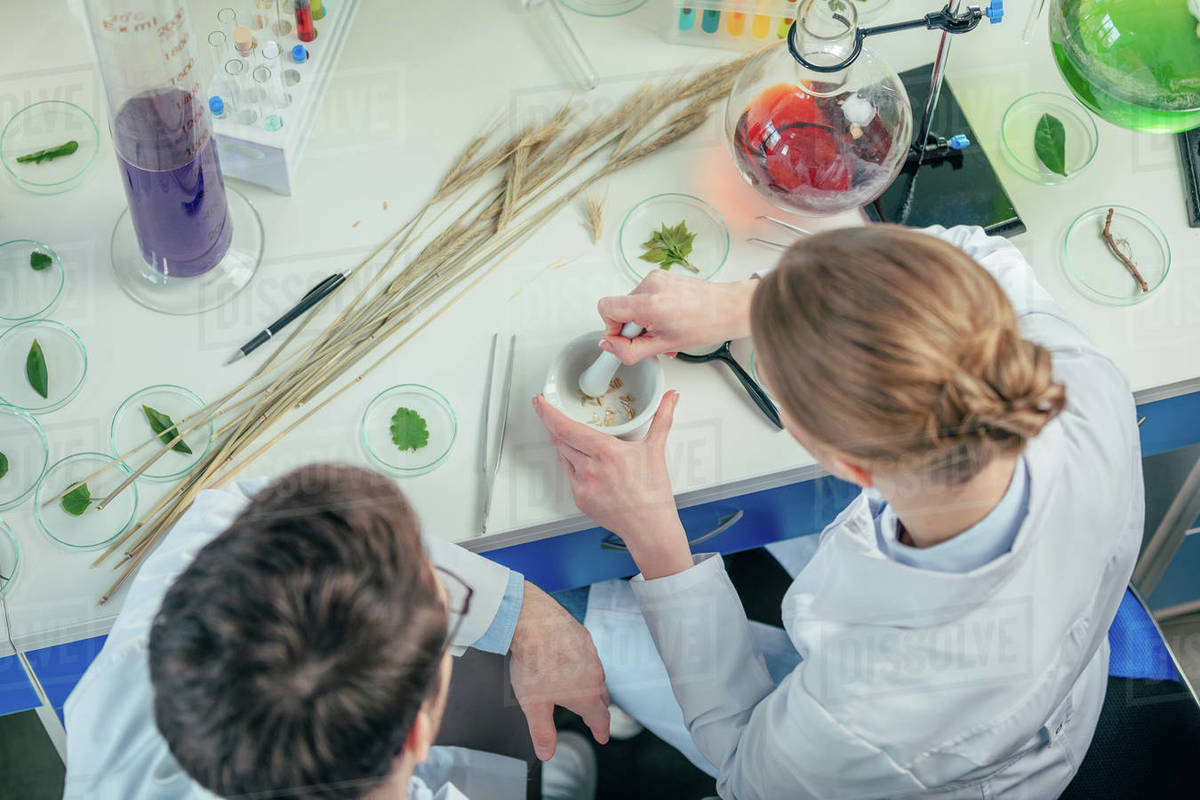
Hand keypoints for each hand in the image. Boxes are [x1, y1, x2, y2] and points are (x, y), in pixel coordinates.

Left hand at [509, 582, 609, 759]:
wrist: (533, 621)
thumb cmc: (534, 663)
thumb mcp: (534, 705)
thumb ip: (542, 731)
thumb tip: (546, 754)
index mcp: (585, 694)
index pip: (599, 717)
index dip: (601, 730)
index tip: (602, 737)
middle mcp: (594, 673)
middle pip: (601, 696)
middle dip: (597, 709)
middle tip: (593, 716)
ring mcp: (590, 652)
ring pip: (595, 674)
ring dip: (591, 684)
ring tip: (581, 688)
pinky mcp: (583, 635)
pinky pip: (588, 654)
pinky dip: (583, 663)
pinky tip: (571, 660)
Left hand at [532, 392, 692, 578]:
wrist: (649, 526)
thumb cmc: (652, 492)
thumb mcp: (655, 449)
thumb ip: (662, 418)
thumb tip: (671, 398)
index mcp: (605, 452)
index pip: (566, 427)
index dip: (548, 412)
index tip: (540, 401)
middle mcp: (589, 468)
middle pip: (559, 439)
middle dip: (550, 423)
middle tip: (547, 410)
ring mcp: (581, 485)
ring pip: (563, 456)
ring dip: (561, 443)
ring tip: (567, 434)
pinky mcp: (579, 499)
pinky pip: (569, 475)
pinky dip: (571, 464)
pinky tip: (580, 460)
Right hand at [597, 271, 757, 363]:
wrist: (728, 308)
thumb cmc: (705, 325)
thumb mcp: (664, 346)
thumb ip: (630, 350)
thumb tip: (608, 345)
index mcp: (649, 303)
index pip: (606, 308)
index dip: (611, 328)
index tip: (625, 338)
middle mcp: (650, 284)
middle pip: (620, 307)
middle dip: (632, 327)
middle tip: (653, 337)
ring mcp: (656, 277)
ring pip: (633, 303)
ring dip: (643, 319)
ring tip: (664, 328)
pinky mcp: (662, 275)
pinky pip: (645, 295)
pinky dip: (651, 309)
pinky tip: (668, 318)